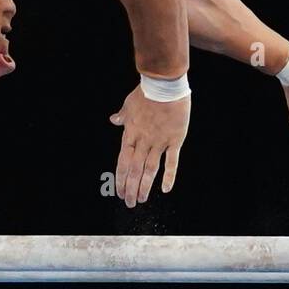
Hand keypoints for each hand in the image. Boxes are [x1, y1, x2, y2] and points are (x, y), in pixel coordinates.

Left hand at [109, 84, 189, 206]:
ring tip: (142, 199)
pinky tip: (165, 189)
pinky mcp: (174, 140)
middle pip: (135, 170)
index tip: (119, 192)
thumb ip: (122, 116)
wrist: (164, 85)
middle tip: (130, 203)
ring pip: (150, 169)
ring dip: (145, 186)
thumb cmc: (145, 93)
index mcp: (131, 134)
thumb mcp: (129, 104)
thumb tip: (113, 120)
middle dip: (131, 188)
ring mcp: (159, 142)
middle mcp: (143, 141)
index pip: (123, 162)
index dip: (121, 179)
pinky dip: (168, 176)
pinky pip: (171, 161)